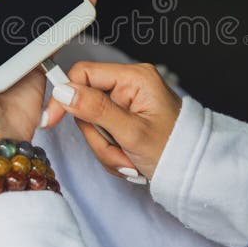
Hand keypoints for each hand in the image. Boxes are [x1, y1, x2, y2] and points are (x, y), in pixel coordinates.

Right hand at [45, 62, 181, 179]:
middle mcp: (129, 85)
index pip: (83, 74)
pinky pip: (102, 134)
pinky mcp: (125, 119)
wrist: (195, 172)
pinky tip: (129, 160)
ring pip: (92, 123)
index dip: (66, 96)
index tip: (52, 120)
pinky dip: (112, 152)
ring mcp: (127, 102)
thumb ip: (96, 110)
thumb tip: (64, 91)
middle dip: (97, 135)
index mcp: (134, 78)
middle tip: (119, 152)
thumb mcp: (132, 133)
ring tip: (129, 160)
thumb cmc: (175, 151)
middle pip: (85, 103)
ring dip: (106, 148)